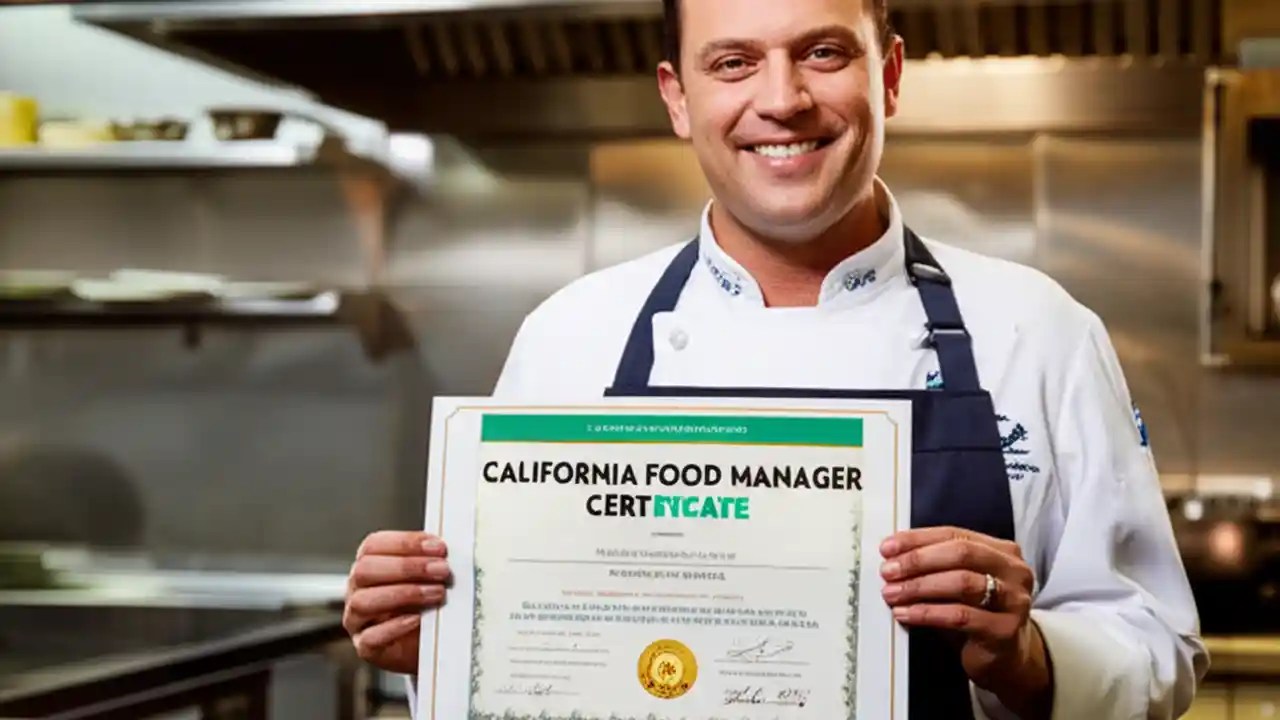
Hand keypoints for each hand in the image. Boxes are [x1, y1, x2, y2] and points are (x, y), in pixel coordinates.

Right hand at [344, 531, 451, 673]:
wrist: (429, 645)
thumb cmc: (425, 605)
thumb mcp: (428, 579)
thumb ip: (431, 562)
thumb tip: (445, 550)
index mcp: (369, 565)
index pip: (374, 545)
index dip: (405, 542)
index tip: (438, 547)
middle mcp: (357, 590)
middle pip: (365, 570)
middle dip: (406, 567)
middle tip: (441, 570)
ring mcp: (357, 620)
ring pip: (363, 601)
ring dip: (404, 594)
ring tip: (436, 593)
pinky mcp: (365, 647)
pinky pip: (370, 638)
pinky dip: (394, 627)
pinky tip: (417, 619)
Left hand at [879, 526, 1051, 717]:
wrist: (1006, 658)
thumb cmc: (978, 615)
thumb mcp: (958, 583)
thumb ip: (935, 566)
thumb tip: (892, 557)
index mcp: (1003, 551)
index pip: (955, 535)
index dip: (917, 539)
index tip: (888, 547)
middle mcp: (1014, 571)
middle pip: (961, 554)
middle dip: (918, 560)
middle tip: (888, 570)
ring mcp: (1014, 601)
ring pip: (961, 583)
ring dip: (919, 586)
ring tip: (892, 593)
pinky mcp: (1005, 630)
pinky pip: (960, 616)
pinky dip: (927, 613)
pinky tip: (906, 614)